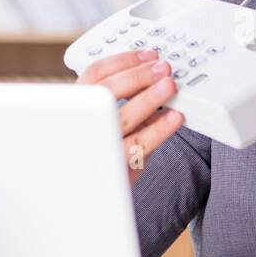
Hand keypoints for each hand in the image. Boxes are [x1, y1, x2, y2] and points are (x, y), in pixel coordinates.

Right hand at [78, 49, 184, 185]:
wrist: (93, 201)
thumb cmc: (105, 156)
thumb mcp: (113, 125)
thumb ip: (131, 106)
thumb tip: (158, 83)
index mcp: (80, 105)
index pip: (96, 73)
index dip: (123, 60)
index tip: (149, 55)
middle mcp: (84, 123)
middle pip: (106, 90)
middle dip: (138, 75)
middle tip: (163, 68)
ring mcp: (97, 144)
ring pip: (123, 117)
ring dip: (149, 98)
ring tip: (170, 86)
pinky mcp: (113, 165)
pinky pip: (139, 144)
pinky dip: (159, 129)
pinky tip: (175, 118)